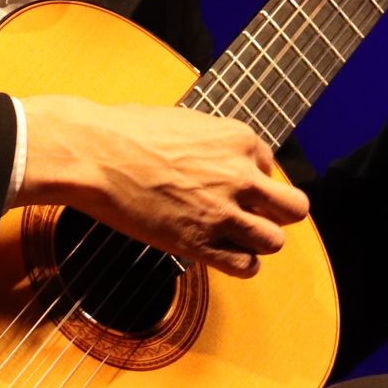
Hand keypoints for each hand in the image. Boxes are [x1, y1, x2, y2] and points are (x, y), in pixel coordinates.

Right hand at [16, 97, 310, 277]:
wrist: (93, 152)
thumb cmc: (126, 131)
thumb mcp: (185, 121)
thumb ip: (212, 142)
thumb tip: (215, 156)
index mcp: (239, 138)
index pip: (270, 167)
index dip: (250, 178)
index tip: (226, 184)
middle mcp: (241, 175)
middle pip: (293, 208)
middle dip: (274, 213)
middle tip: (250, 215)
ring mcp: (224, 210)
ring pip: (274, 241)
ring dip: (257, 241)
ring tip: (232, 237)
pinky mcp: (200, 241)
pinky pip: (246, 266)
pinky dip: (239, 264)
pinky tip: (220, 254)